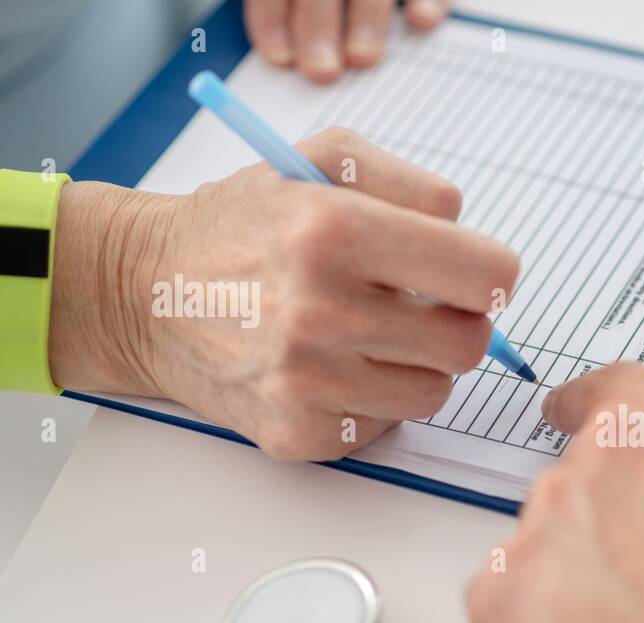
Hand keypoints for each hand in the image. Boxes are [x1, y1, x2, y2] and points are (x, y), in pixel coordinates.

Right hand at [48, 127, 517, 459]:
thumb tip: (474, 244)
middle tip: (418, 304)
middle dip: (457, 322)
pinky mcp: (299, 434)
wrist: (145, 292)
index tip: (472, 274)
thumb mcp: (323, 159)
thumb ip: (415, 186)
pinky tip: (332, 366)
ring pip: (436, 391)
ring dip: (417, 363)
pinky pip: (387, 424)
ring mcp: (307, 382)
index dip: (490, 275)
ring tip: (367, 332)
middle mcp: (320, 311)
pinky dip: (374, 397)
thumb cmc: (245, 223)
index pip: (486, 276)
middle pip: (470, 344)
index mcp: (335, 231)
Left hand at [245, 0, 449, 82]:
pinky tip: (420, 21)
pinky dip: (430, 1)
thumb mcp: (310, 0)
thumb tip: (287, 57)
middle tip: (321, 72)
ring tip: (362, 58)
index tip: (280, 57)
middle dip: (318, 27)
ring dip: (367, 20)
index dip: (272, 16)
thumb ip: (296, 10)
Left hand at [467, 363, 643, 622]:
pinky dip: (528, 620)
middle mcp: (615, 459)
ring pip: (542, 536)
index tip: (572, 412)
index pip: (614, 388)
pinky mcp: (513, 597)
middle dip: (611, 521)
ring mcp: (555, 523)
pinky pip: (497, 597)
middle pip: (584, 474)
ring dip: (575, 571)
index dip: (592, 403)